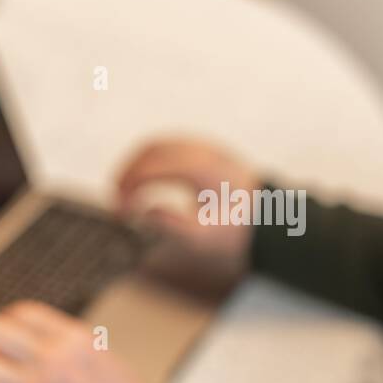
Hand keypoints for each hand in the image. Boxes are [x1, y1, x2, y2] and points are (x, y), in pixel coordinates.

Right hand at [115, 138, 260, 292]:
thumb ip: (171, 226)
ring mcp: (205, 147)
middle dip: (127, 172)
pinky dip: (148, 160)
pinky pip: (168, 146)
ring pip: (158, 144)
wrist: (268, 217)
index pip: (154, 168)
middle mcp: (203, 151)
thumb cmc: (236, 230)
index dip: (130, 186)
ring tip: (123, 190)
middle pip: (151, 150)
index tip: (120, 209)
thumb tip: (143, 212)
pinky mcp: (204, 150)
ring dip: (135, 163)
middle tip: (114, 199)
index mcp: (203, 171)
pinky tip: (141, 181)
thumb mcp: (203, 238)